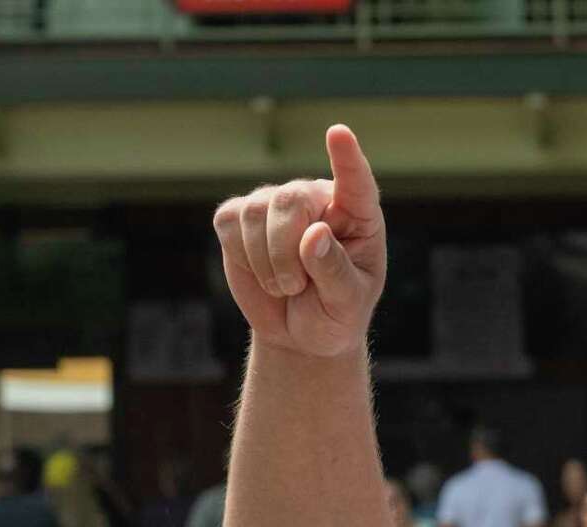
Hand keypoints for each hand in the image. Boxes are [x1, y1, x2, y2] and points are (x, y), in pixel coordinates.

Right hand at [212, 124, 385, 358]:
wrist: (300, 332)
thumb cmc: (334, 315)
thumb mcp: (345, 303)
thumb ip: (334, 270)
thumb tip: (315, 233)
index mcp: (357, 216)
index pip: (356, 183)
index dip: (347, 159)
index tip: (338, 133)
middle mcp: (317, 198)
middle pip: (289, 200)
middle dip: (285, 252)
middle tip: (296, 288)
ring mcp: (276, 201)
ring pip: (255, 213)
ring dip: (265, 262)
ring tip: (285, 286)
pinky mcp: (240, 214)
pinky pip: (229, 223)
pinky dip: (242, 257)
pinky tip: (261, 272)